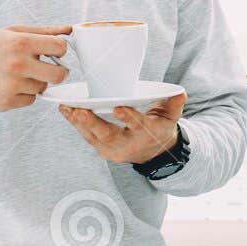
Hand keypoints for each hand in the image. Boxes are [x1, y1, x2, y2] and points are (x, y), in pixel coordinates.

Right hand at [0, 24, 70, 111]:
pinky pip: (31, 100)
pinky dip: (25, 94)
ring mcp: (12, 85)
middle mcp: (17, 64)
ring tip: (18, 74)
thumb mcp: (12, 32)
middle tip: (47, 68)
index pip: (60, 47)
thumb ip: (43, 31)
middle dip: (57, 71)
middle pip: (60, 74)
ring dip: (36, 82)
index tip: (52, 51)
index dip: (59, 49)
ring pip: (43, 88)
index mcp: (20, 42)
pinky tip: (10, 85)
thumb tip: (70, 30)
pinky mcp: (7, 102)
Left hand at [60, 91, 186, 164]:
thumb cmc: (159, 127)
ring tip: (67, 108)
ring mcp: (113, 150)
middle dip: (93, 123)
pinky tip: (66, 110)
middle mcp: (129, 145)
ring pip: (93, 137)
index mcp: (148, 134)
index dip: (129, 118)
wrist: (153, 152)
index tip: (119, 108)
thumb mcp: (170, 116)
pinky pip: (86, 136)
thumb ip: (174, 104)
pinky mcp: (101, 149)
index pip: (138, 126)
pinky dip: (75, 123)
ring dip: (78, 122)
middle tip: (80, 111)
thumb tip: (180, 93)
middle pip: (109, 136)